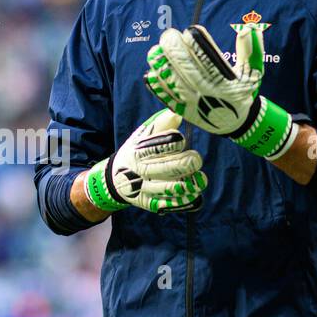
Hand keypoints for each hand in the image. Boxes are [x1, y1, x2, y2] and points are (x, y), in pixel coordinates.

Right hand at [83, 109, 206, 213]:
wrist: (116, 179)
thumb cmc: (136, 151)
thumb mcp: (142, 135)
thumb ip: (161, 124)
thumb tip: (179, 112)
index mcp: (138, 152)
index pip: (158, 146)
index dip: (173, 142)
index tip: (180, 139)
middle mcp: (140, 171)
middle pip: (166, 168)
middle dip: (185, 163)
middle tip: (196, 159)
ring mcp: (145, 189)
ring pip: (170, 189)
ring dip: (189, 184)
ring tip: (201, 179)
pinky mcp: (152, 204)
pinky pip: (172, 204)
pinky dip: (186, 200)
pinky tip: (195, 193)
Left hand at [145, 23, 297, 159]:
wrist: (235, 124)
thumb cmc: (243, 93)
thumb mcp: (254, 73)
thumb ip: (252, 50)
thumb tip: (249, 28)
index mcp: (225, 81)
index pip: (209, 58)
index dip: (198, 43)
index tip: (191, 30)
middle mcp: (208, 91)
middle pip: (187, 68)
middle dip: (175, 50)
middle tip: (168, 35)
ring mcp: (194, 102)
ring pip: (175, 82)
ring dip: (162, 66)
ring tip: (154, 51)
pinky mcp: (184, 111)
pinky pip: (168, 98)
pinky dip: (158, 87)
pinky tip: (151, 73)